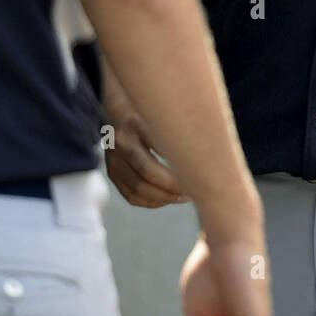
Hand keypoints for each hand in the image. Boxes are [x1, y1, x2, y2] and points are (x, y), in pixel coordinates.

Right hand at [103, 85, 187, 207]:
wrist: (118, 112)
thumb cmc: (150, 115)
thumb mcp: (163, 114)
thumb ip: (177, 131)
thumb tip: (203, 157)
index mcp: (136, 124)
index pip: (159, 149)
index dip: (177, 169)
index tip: (197, 175)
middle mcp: (121, 142)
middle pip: (147, 172)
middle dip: (172, 187)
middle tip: (191, 191)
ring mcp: (113, 159)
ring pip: (138, 189)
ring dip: (163, 198)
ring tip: (182, 197)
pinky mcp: (111, 172)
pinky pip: (131, 196)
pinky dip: (151, 202)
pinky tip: (166, 199)